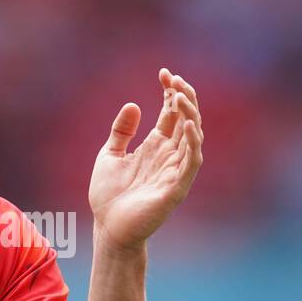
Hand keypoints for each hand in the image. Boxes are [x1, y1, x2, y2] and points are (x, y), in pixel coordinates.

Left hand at [88, 68, 202, 251]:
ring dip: (190, 115)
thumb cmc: (109, 196)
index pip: (171, 113)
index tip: (164, 73)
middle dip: (184, 98)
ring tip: (180, 96)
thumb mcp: (110, 155)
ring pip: (193, 137)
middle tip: (174, 79)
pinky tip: (187, 125)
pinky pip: (191, 163)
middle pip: (186, 120)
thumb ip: (121, 131)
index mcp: (156, 146)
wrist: (107, 227)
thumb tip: (133, 105)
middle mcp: (170, 156)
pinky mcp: (176, 188)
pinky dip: (193, 144)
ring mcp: (175, 171)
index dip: (172, 92)